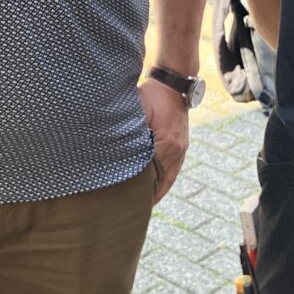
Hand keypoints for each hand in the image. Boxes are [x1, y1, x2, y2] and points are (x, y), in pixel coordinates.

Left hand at [139, 78, 189, 203]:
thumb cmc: (152, 95)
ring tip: (141, 205)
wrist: (174, 83)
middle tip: (130, 211)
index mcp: (166, 144)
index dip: (141, 192)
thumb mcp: (137, 110)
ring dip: (156, 190)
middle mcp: (177, 150)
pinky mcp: (182, 144)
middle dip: (148, 197)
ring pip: (169, 178)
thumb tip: (111, 146)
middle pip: (162, 182)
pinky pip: (172, 170)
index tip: (128, 204)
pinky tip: (153, 188)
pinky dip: (163, 180)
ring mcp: (181, 148)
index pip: (153, 177)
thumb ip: (127, 130)